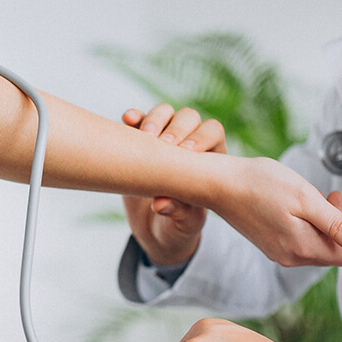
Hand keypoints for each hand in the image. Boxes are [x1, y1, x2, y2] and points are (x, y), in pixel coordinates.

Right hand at [122, 104, 222, 265]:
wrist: (154, 228)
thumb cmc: (178, 225)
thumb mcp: (183, 223)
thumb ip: (178, 213)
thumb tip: (161, 204)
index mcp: (211, 158)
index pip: (213, 133)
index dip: (202, 138)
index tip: (187, 153)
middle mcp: (188, 142)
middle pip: (188, 118)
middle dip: (177, 128)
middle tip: (164, 144)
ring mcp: (163, 138)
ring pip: (164, 114)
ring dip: (155, 119)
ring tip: (145, 136)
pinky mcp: (139, 140)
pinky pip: (137, 122)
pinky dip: (133, 118)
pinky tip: (128, 119)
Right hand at [205, 155, 341, 266]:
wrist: (220, 184)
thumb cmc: (259, 185)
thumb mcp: (305, 199)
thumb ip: (338, 225)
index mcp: (303, 248)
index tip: (335, 203)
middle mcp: (291, 257)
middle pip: (334, 252)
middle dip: (337, 225)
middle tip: (324, 196)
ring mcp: (279, 253)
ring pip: (317, 247)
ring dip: (320, 224)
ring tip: (306, 199)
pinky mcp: (270, 246)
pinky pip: (299, 243)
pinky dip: (303, 225)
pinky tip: (291, 206)